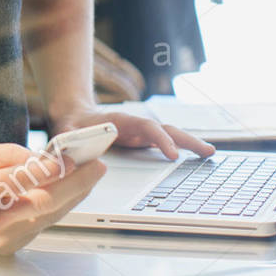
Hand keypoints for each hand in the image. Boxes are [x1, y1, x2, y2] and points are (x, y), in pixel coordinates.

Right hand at [0, 142, 107, 253]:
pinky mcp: (11, 247)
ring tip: (91, 177)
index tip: (70, 158)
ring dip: (74, 196)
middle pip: (43, 202)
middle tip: (96, 166)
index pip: (19, 182)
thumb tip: (45, 159)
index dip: (48, 171)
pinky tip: (71, 193)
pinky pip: (43, 226)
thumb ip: (11, 155)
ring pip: (49, 216)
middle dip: (75, 183)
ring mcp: (3, 238)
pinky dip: (60, 208)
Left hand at [58, 109, 214, 160]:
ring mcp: (140, 133)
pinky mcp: (142, 141)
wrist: (73, 116)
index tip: (172, 155)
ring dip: (190, 144)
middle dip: (188, 140)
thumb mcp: (64, 133)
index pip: (146, 127)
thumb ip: (65, 143)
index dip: (160, 139)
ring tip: (211, 155)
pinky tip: (195, 159)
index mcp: (120, 122)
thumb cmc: (70, 126)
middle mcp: (134, 126)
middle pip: (165, 129)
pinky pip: (164, 144)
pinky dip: (181, 149)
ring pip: (169, 136)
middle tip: (209, 152)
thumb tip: (66, 158)